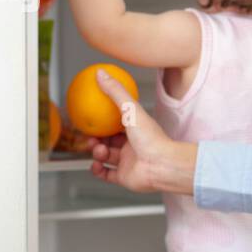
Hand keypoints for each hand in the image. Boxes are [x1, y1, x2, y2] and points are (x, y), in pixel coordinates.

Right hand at [87, 68, 174, 193]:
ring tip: (98, 149)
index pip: (117, 123)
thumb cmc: (152, 138)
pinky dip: (98, 170)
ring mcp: (129, 162)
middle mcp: (132, 146)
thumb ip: (115, 92)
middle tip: (90, 136)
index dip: (103, 121)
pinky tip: (94, 164)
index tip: (92, 116)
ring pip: (106, 156)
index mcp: (136, 130)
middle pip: (109, 141)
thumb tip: (101, 74)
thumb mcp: (131, 109)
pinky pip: (106, 174)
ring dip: (97, 152)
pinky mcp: (125, 177)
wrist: (161, 165)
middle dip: (96, 138)